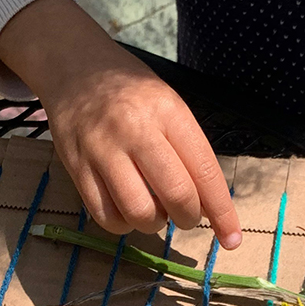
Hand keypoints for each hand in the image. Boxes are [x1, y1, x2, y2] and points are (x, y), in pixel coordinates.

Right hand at [0, 0, 240, 246]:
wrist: (72, 66)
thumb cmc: (130, 91)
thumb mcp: (168, 105)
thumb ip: (189, 152)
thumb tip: (209, 207)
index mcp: (168, 111)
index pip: (204, 171)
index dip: (222, 212)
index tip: (232, 239)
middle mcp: (135, 129)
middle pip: (175, 195)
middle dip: (189, 218)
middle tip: (186, 215)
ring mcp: (101, 149)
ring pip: (139, 212)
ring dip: (155, 224)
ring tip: (153, 210)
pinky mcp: (75, 167)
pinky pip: (105, 216)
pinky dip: (123, 224)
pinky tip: (126, 210)